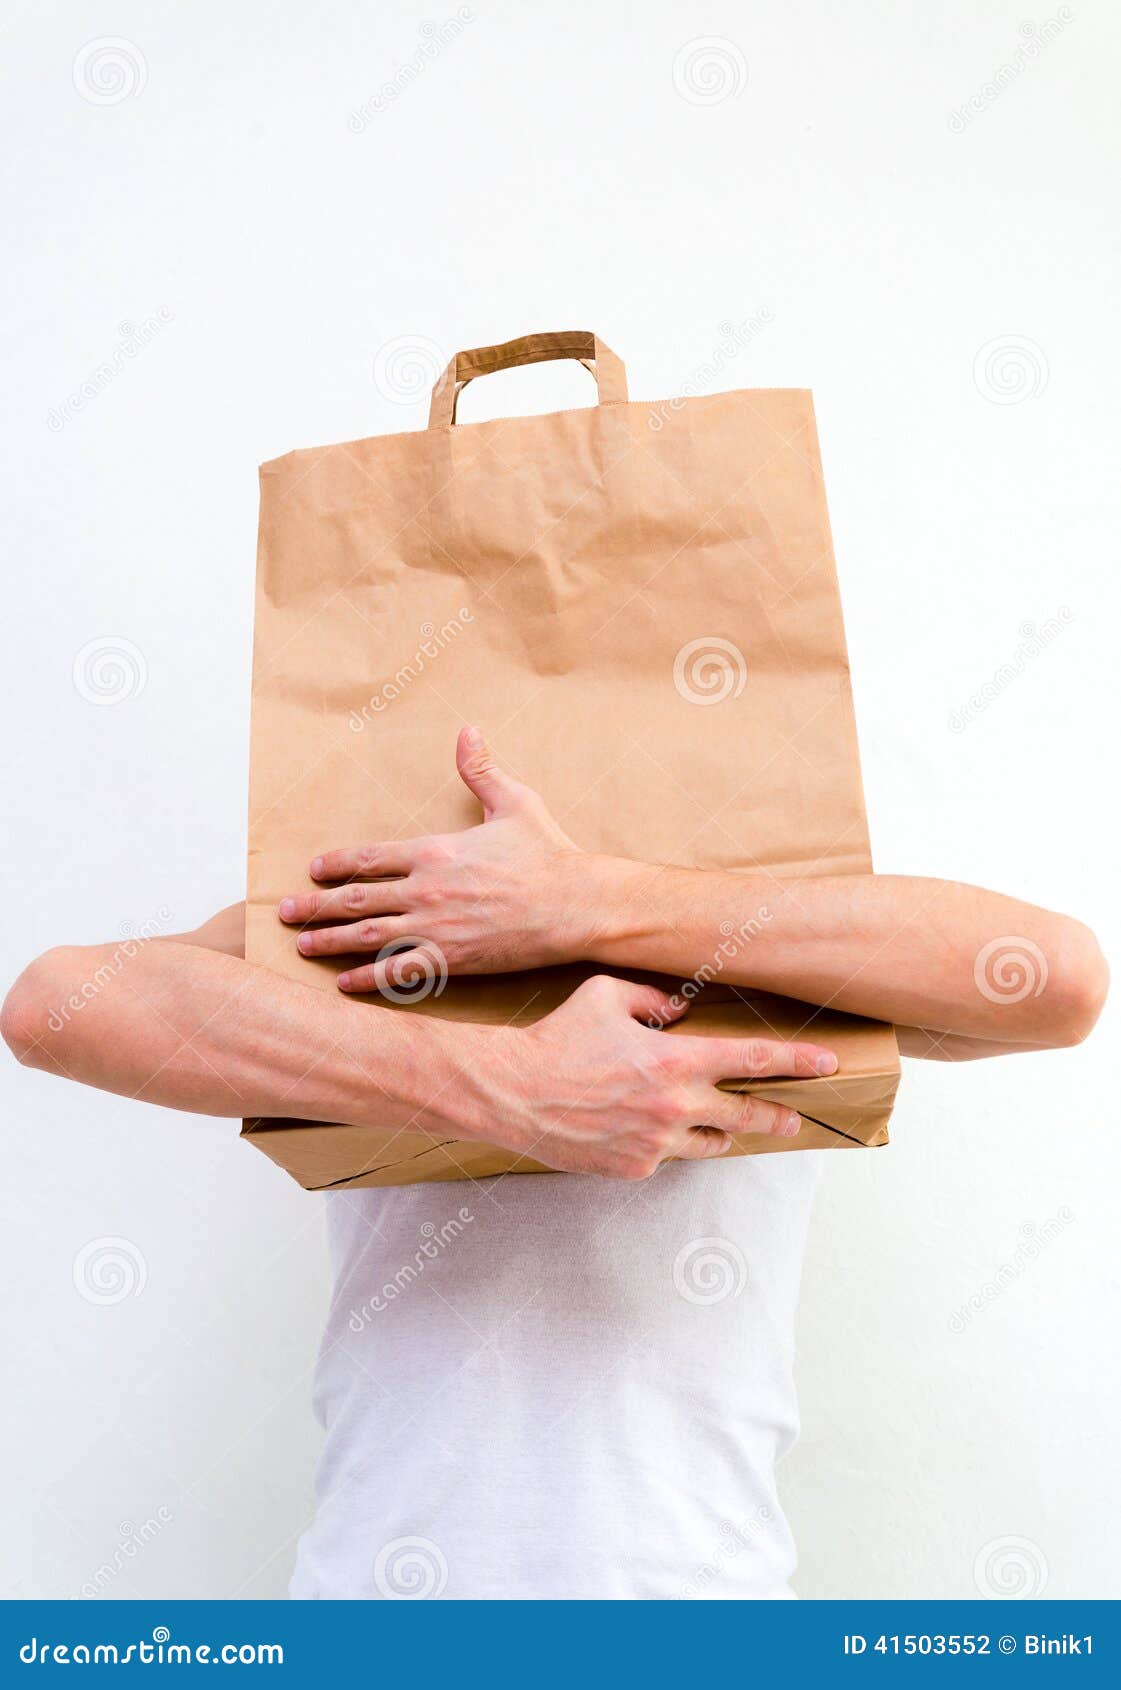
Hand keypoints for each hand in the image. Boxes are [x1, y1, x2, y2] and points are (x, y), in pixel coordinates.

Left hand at [279, 726, 597, 991]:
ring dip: (330, 940)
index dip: (337, 865)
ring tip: (302, 945)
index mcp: (435, 851)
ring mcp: (436, 928)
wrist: (576, 904)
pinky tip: (344, 982)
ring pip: (368, 936)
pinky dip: (367, 978)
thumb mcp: (514, 802)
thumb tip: (467, 731)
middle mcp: (426, 890)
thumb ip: (481, 770)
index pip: (369, 858)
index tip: (314, 870)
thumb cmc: (548, 852)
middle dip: (316, 905)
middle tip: (286, 911)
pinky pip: (399, 972)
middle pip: (357, 899)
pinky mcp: (453, 960)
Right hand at [464, 974, 838, 1178]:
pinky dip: (667, 1142)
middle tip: (796, 1115)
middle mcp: (675, 1105)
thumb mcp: (606, 996)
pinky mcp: (635, 1168)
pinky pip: (668, 1156)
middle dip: (779, 1114)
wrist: (513, 1093)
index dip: (796, 1061)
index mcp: (676, 1060)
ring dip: (722, 1130)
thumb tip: (680, 1010)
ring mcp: (657, 1143)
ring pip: (713, 1141)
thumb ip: (652, 1000)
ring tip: (722, 1123)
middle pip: (749, 1114)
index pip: (752, 1060)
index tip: (828, 1063)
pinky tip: (645, 1127)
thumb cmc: (558, 1038)